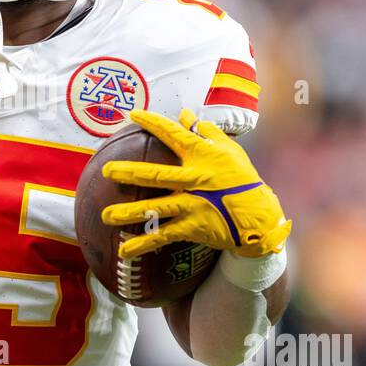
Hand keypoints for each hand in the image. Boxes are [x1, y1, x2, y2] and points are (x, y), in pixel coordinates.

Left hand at [101, 107, 290, 259]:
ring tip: (106, 216)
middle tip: (106, 171)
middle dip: (130, 173)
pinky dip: (143, 244)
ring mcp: (193, 205)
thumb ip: (205, 131)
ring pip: (156, 209)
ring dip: (129, 213)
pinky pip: (163, 236)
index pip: (174, 135)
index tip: (133, 115)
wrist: (259, 216)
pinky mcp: (193, 227)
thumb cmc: (242, 178)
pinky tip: (124, 251)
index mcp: (203, 157)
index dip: (154, 123)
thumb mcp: (229, 150)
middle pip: (157, 175)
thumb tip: (184, 114)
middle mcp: (195, 180)